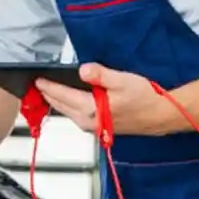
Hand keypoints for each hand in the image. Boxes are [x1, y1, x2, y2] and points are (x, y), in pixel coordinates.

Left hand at [35, 63, 174, 135]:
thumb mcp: (122, 80)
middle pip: (61, 107)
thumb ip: (100, 74)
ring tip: (48, 92)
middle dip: (48, 95)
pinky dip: (68, 108)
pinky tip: (68, 101)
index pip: (63, 96)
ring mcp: (94, 127)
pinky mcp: (100, 128)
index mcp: (92, 109)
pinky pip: (77, 116)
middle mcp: (89, 121)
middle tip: (37, 85)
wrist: (161, 115)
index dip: (48, 87)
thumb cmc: (144, 98)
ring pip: (68, 113)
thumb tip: (82, 69)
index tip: (37, 80)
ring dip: (57, 102)